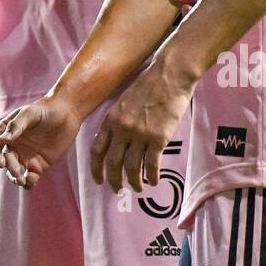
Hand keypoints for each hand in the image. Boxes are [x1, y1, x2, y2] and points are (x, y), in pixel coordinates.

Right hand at [0, 96, 83, 189]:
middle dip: (9, 167)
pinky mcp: (38, 166)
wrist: (67, 114)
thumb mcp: (30, 113)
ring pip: (14, 173)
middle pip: (5, 161)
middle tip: (18, 172)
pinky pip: (29, 178)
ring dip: (15, 178)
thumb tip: (3, 140)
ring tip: (22, 180)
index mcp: (6, 132)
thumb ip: (16, 125)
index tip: (2, 162)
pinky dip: (28, 182)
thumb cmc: (45, 110)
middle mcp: (13, 146)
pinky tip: (31, 180)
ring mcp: (25, 157)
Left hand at [91, 60, 191, 193]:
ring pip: (131, 168)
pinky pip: (151, 165)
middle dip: (114, 180)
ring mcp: (140, 134)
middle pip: (112, 163)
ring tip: (137, 188)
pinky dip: (151, 177)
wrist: (169, 75)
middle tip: (117, 190)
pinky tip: (153, 181)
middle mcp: (122, 129)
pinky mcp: (158, 138)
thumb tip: (116, 142)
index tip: (98, 180)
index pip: (97, 150)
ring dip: (134, 182)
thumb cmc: (148, 85)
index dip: (96, 169)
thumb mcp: (124, 102)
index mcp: (111, 119)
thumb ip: (118, 121)